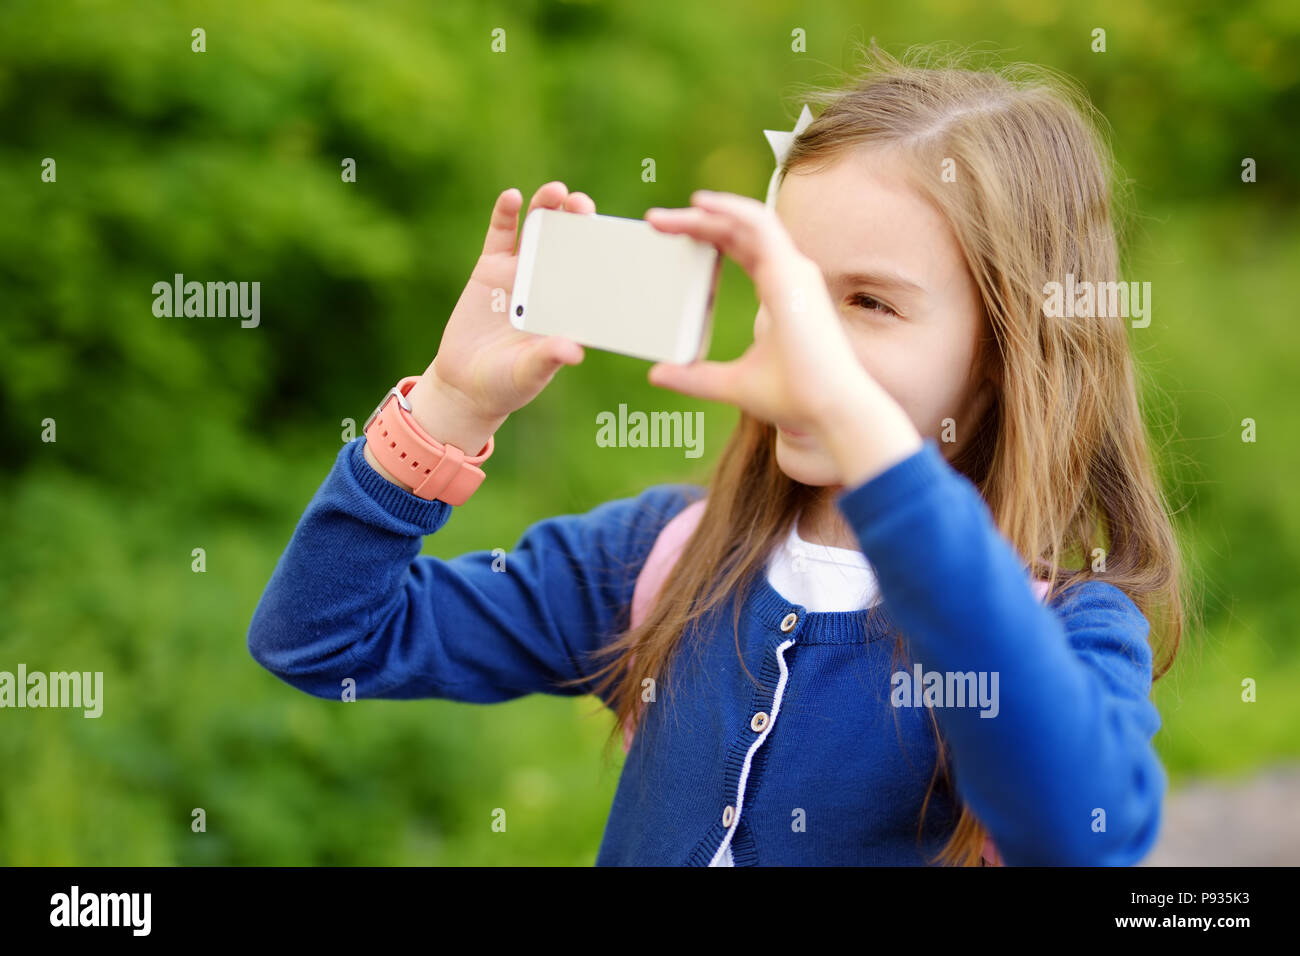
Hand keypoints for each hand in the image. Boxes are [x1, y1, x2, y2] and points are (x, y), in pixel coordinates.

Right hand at [364, 183, 592, 489]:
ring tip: (556, 192)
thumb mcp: (529, 374)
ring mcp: (521, 271)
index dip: (602, 251)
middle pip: (569, 242)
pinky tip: (512, 197)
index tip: (611, 235)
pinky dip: (506, 214)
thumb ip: (548, 359)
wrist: (465, 385)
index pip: (592, 272)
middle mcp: (549, 282)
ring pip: (538, 230)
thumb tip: (574, 352)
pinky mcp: (491, 268)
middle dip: (578, 221)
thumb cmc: (507, 384)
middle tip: (583, 206)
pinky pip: (500, 235)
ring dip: (547, 207)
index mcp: (569, 306)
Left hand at [643, 190, 921, 483]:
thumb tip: (656, 373)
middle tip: (654, 221)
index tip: (669, 235)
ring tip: (666, 216)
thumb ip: (694, 377)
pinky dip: (730, 210)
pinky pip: (759, 224)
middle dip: (697, 220)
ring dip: (706, 212)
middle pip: (739, 230)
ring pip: (747, 221)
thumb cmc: (793, 397)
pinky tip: (700, 205)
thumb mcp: (730, 383)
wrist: (826, 408)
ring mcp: (793, 270)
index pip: (740, 248)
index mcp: (779, 291)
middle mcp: (788, 274)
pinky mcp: (791, 272)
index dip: (708, 236)